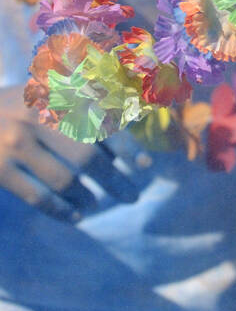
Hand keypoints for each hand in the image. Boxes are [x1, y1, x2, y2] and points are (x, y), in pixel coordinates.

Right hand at [0, 85, 138, 221]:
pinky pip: (37, 197)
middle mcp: (36, 118)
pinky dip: (61, 210)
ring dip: (87, 196)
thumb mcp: (47, 94)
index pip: (98, 122)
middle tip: (133, 196)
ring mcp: (16, 144)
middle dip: (115, 180)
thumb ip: (83, 109)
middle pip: (87, 156)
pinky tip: (75, 216)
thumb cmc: (18, 106)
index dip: (125, 145)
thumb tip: (121, 150)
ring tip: (95, 203)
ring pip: (64, 180)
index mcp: (54, 96)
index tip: (145, 164)